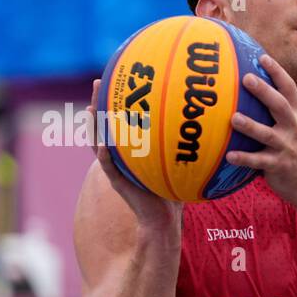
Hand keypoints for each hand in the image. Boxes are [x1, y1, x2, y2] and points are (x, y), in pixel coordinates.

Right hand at [90, 79, 182, 234]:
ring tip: (91, 108)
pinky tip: (102, 144)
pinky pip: (108, 167)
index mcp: (131, 149)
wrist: (162, 218)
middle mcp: (119, 155)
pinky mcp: (117, 183)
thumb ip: (182, 143)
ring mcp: (115, 168)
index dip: (119, 100)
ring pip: (99, 142)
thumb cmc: (172, 190)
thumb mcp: (177, 161)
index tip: (120, 77)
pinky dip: (104, 156)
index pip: (122, 120)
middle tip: (100, 81)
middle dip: (101, 103)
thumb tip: (204, 121)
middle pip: (105, 124)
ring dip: (95, 126)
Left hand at [225, 54, 296, 208]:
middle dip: (264, 91)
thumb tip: (257, 86)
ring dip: (250, 126)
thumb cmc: (294, 151)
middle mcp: (294, 129)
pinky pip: (258, 161)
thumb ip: (282, 110)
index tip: (263, 57)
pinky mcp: (278, 166)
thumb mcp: (296, 127)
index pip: (290, 90)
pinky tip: (229, 155)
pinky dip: (244, 158)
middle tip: (246, 78)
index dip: (277, 72)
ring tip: (234, 118)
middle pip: (280, 105)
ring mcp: (287, 147)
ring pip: (267, 134)